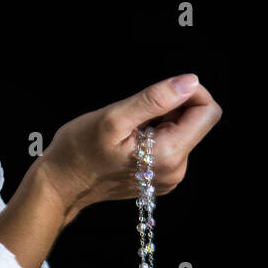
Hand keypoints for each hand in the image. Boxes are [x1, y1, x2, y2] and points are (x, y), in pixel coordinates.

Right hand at [38, 72, 221, 216]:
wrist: (60, 185)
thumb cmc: (78, 151)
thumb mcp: (113, 117)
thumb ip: (155, 99)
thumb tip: (190, 82)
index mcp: (169, 155)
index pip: (208, 112)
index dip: (189, 92)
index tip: (161, 91)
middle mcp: (176, 170)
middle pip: (197, 122)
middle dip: (171, 108)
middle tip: (136, 114)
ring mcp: (168, 176)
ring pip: (182, 131)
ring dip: (160, 120)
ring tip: (128, 129)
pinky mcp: (159, 176)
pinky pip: (170, 143)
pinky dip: (153, 133)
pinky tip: (129, 139)